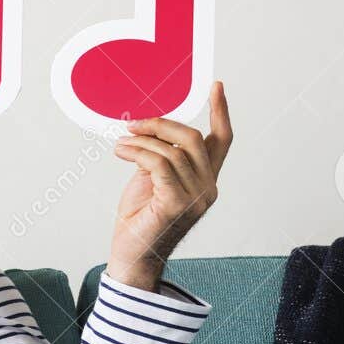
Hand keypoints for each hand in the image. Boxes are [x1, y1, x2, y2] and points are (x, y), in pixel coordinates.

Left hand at [106, 80, 232, 290]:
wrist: (131, 256)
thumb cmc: (140, 220)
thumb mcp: (151, 181)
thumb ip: (160, 158)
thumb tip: (150, 133)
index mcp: (205, 180)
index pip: (222, 140)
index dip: (221, 111)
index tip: (216, 86)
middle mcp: (207, 188)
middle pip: (195, 139)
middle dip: (163, 125)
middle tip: (135, 123)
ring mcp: (195, 197)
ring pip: (174, 151)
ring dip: (142, 140)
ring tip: (121, 142)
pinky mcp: (176, 203)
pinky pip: (158, 165)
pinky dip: (137, 152)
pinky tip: (121, 151)